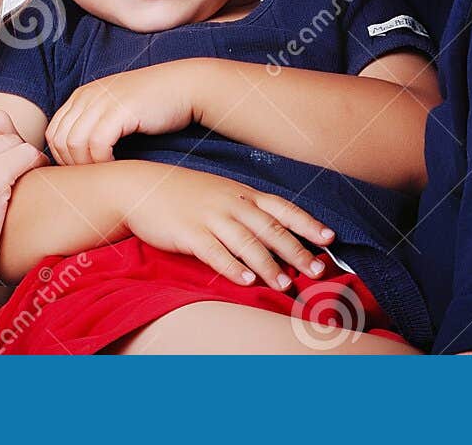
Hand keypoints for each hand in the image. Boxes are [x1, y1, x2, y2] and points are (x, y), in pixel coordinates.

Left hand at [46, 61, 200, 164]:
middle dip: (71, 164)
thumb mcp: (116, 108)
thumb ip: (95, 123)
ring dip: (86, 165)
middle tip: (93, 177)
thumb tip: (77, 156)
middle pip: (59, 139)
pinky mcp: (120, 109)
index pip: (54, 131)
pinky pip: (96, 143)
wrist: (186, 86)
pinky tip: (117, 165)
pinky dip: (103, 160)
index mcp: (83, 95)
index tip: (83, 172)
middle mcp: (88, 95)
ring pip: (74, 142)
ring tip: (105, 173)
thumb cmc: (155, 104)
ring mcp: (102, 100)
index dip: (62, 157)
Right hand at [119, 162, 335, 290]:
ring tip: (284, 285)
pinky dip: (232, 267)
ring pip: (245, 241)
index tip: (330, 239)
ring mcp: (209, 216)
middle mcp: (230, 203)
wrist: (141, 188)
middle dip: (295, 251)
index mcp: (242, 193)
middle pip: (269, 228)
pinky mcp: (188, 232)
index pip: (282, 208)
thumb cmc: (184, 195)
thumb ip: (246, 211)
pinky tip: (246, 282)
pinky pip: (214, 251)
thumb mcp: (220, 194)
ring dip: (267, 264)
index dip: (307, 223)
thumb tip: (277, 235)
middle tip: (316, 271)